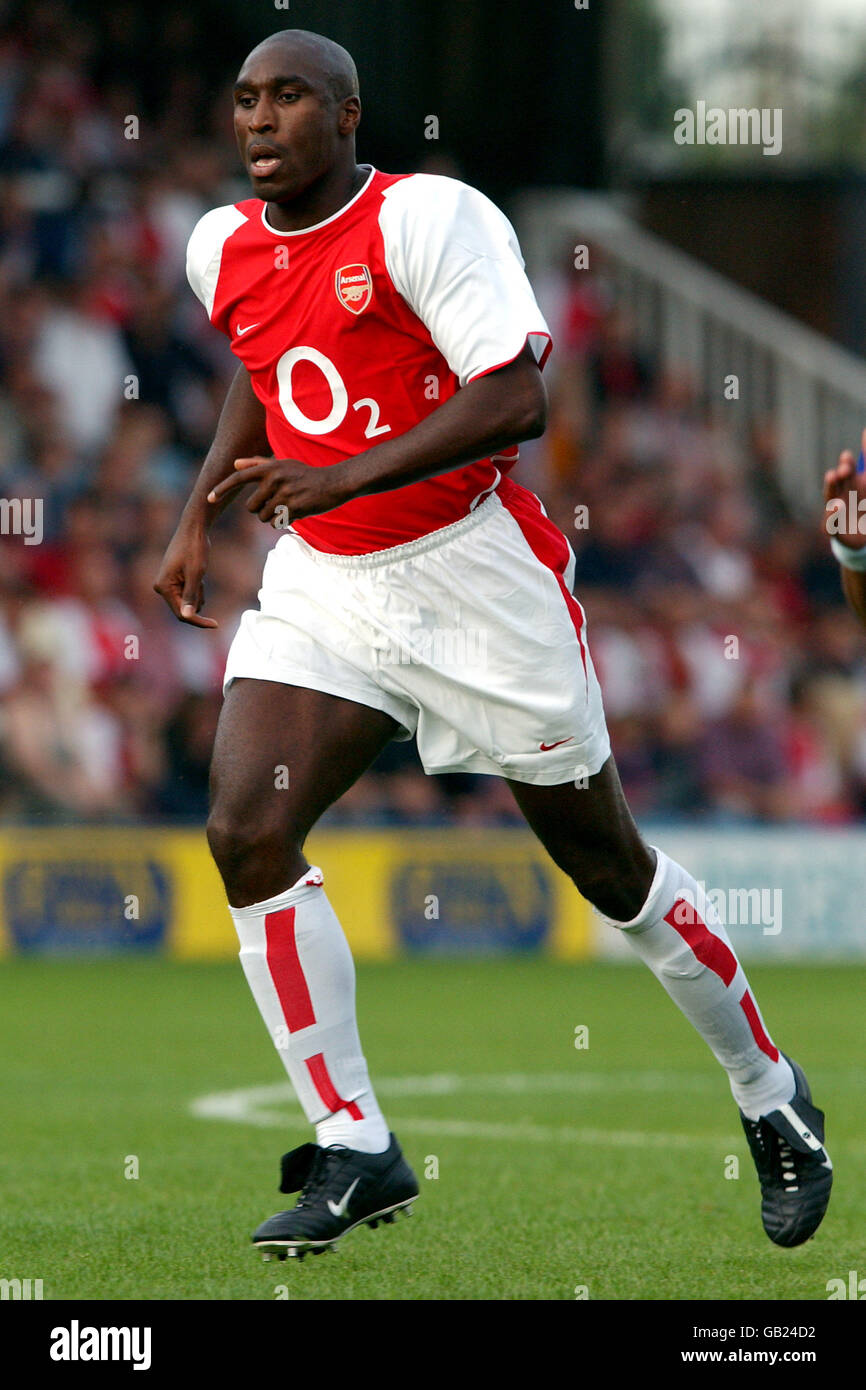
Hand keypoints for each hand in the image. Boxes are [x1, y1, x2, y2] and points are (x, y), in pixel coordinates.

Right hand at [153, 522, 217, 627]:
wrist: (193, 529)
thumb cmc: (195, 548)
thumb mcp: (196, 574)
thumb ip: (190, 596)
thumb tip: (186, 615)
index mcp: (163, 587)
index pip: (181, 613)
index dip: (199, 621)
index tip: (216, 625)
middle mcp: (161, 586)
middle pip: (182, 609)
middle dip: (197, 600)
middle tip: (202, 581)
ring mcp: (166, 583)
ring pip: (187, 600)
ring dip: (198, 592)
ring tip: (199, 572)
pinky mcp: (172, 579)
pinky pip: (187, 592)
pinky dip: (196, 587)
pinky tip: (198, 572)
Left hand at [207, 456, 348, 524]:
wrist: (333, 483)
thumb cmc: (305, 474)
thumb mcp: (283, 464)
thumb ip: (258, 464)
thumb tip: (235, 463)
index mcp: (270, 468)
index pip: (239, 478)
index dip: (222, 488)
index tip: (209, 498)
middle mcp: (275, 480)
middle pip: (251, 507)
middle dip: (260, 509)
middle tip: (275, 502)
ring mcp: (285, 495)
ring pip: (264, 517)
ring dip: (272, 517)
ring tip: (286, 506)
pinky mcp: (295, 509)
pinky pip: (278, 523)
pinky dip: (284, 521)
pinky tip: (296, 511)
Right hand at [824, 427, 865, 549]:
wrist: (862, 533)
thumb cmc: (865, 503)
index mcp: (851, 483)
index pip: (848, 469)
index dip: (847, 463)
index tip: (847, 455)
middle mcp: (840, 495)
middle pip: (837, 483)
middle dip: (839, 476)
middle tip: (843, 470)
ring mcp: (836, 512)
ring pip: (830, 500)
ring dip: (830, 491)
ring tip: (833, 480)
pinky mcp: (834, 530)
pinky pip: (829, 525)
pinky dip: (831, 517)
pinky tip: (836, 508)